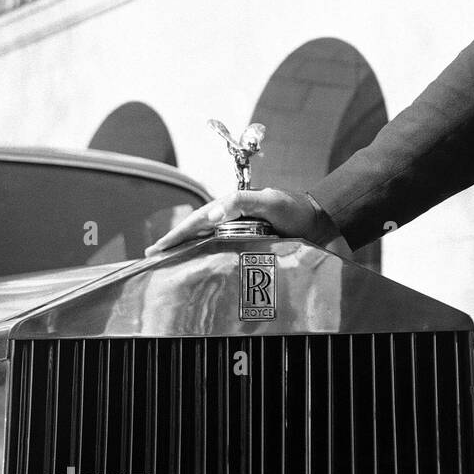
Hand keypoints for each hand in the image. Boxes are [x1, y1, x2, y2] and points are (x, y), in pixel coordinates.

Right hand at [144, 188, 334, 256]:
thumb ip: (243, 202)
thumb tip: (212, 213)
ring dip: (187, 254)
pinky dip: (207, 261)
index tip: (155, 249)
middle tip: (152, 260)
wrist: (321, 223)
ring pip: (206, 244)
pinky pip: (222, 254)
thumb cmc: (296, 210)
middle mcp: (233, 221)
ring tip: (168, 268)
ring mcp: (241, 234)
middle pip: (196, 233)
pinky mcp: (251, 247)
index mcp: (232, 208)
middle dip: (174, 245)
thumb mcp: (270, 201)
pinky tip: (200, 273)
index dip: (175, 235)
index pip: (196, 221)